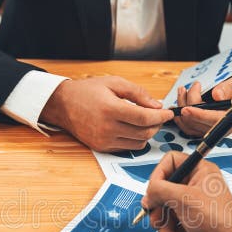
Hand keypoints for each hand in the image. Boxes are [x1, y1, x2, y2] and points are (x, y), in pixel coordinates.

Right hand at [40, 76, 173, 152]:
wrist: (62, 105)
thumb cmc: (87, 91)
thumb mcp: (114, 83)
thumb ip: (138, 93)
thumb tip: (157, 105)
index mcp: (110, 109)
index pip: (144, 118)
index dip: (161, 116)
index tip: (169, 113)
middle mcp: (107, 128)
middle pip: (144, 132)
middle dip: (157, 124)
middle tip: (159, 116)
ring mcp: (104, 140)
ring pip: (138, 143)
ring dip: (147, 134)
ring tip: (146, 122)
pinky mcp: (102, 148)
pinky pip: (127, 148)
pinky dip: (135, 140)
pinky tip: (133, 129)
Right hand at [141, 152, 231, 231]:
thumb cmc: (219, 221)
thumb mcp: (183, 199)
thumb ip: (160, 190)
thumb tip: (148, 193)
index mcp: (199, 172)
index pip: (170, 162)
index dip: (158, 176)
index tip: (153, 192)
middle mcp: (195, 187)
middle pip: (163, 191)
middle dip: (159, 211)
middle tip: (158, 219)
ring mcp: (192, 206)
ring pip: (164, 213)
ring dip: (165, 230)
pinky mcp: (190, 224)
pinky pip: (171, 227)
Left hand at [174, 70, 231, 136]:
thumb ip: (230, 87)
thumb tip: (217, 95)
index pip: (213, 120)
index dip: (198, 115)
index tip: (186, 108)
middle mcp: (222, 127)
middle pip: (198, 124)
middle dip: (187, 105)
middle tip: (188, 88)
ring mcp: (213, 128)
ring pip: (190, 126)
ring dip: (181, 109)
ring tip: (182, 91)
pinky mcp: (206, 126)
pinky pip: (189, 126)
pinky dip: (181, 116)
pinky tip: (180, 103)